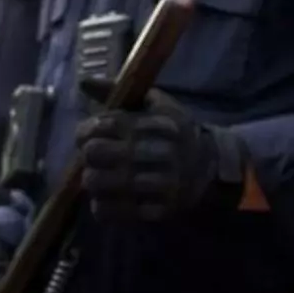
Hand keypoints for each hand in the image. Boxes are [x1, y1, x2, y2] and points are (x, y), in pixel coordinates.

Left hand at [74, 99, 252, 222]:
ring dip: (91, 180)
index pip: (107, 124)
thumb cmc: (176, 132)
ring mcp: (159, 184)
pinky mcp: (158, 210)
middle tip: (91, 158)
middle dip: (86, 155)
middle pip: (97, 153)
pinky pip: (112, 211)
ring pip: (99, 183)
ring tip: (98, 177)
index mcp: (158, 124)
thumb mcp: (155, 104)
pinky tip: (106, 197)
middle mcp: (159, 153)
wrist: (210, 168)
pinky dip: (100, 205)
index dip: (86, 130)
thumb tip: (83, 81)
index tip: (83, 136)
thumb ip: (117, 92)